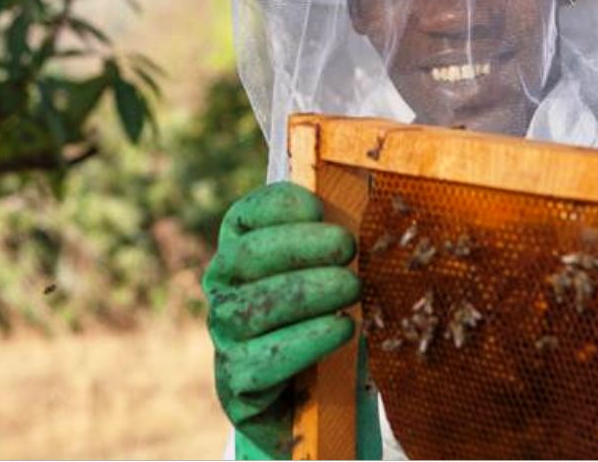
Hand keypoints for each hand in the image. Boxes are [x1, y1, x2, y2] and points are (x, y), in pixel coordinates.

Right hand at [203, 181, 359, 458]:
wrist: (310, 400)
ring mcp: (225, 336)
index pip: (245, 218)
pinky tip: (341, 328)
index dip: (278, 206)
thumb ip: (339, 240)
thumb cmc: (323, 319)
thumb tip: (374, 198)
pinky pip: (263, 361)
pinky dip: (306, 341)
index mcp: (240, 252)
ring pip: (252, 308)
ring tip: (351, 287)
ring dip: (306, 293)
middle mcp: (224, 289)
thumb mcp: (332, 273)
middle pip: (246, 257)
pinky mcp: (236, 382)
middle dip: (299, 246)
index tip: (319, 206)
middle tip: (347, 247)